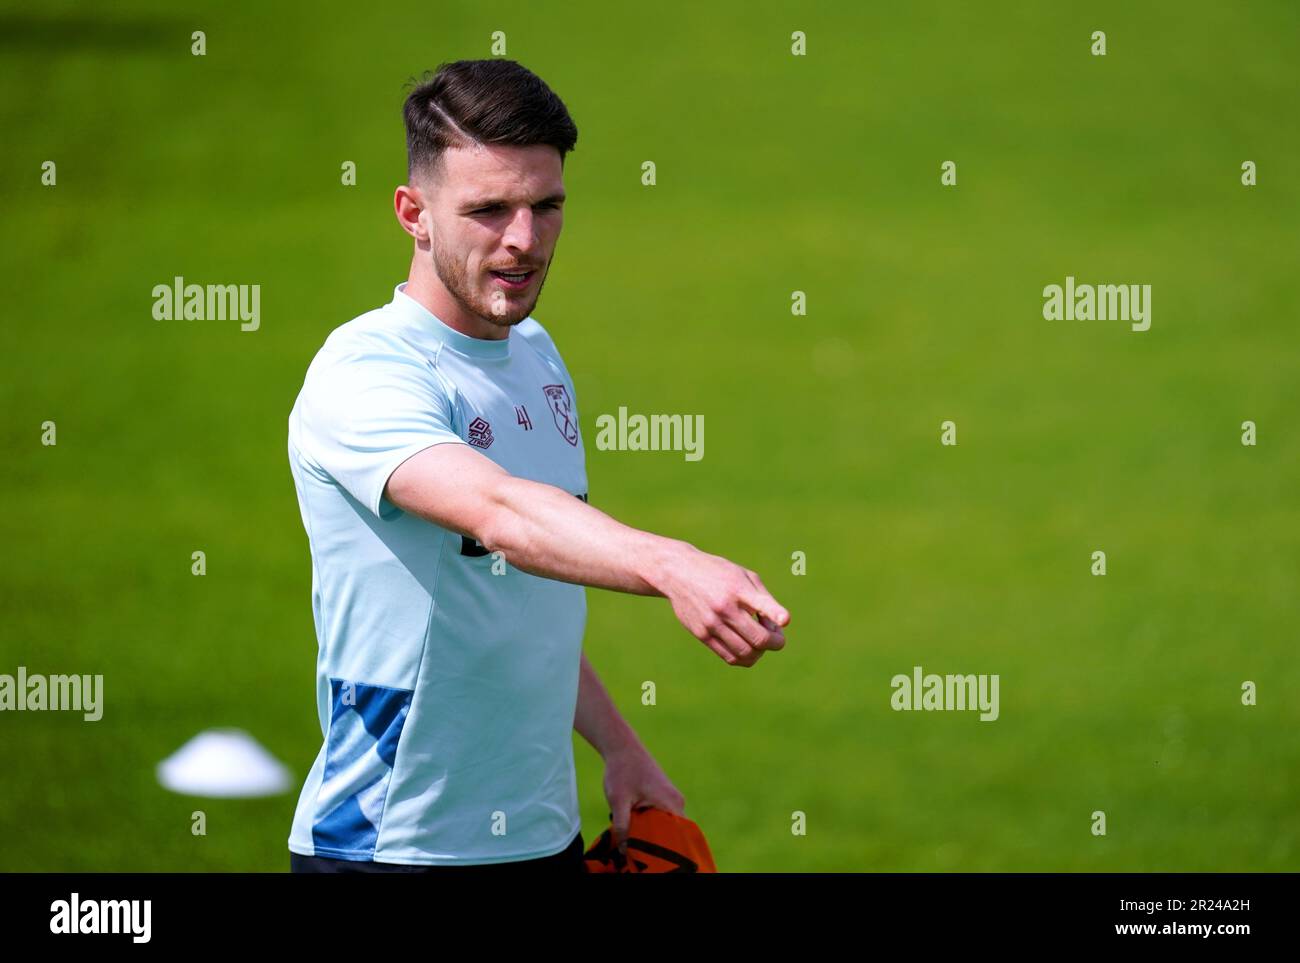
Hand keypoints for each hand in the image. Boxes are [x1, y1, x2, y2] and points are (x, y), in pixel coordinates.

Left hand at [603, 743, 685, 853]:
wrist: (622, 747)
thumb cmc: (622, 771)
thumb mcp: (618, 800)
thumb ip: (622, 827)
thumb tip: (626, 851)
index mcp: (671, 803)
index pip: (677, 837)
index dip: (663, 850)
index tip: (647, 856)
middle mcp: (677, 802)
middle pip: (671, 834)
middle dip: (655, 844)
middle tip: (637, 851)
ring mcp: (672, 799)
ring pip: (664, 827)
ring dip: (650, 833)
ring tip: (634, 839)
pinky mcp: (665, 798)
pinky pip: (661, 819)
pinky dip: (649, 825)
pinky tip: (634, 826)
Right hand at [659, 547, 789, 666]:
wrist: (678, 573)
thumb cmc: (718, 573)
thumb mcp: (743, 575)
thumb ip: (763, 599)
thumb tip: (779, 625)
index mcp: (738, 588)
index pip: (760, 603)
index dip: (775, 614)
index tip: (784, 620)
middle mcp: (725, 607)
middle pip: (759, 639)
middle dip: (775, 642)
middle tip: (776, 636)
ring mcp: (711, 624)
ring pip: (745, 653)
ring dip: (760, 652)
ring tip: (760, 641)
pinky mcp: (702, 635)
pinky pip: (730, 657)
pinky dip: (745, 657)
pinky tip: (747, 646)